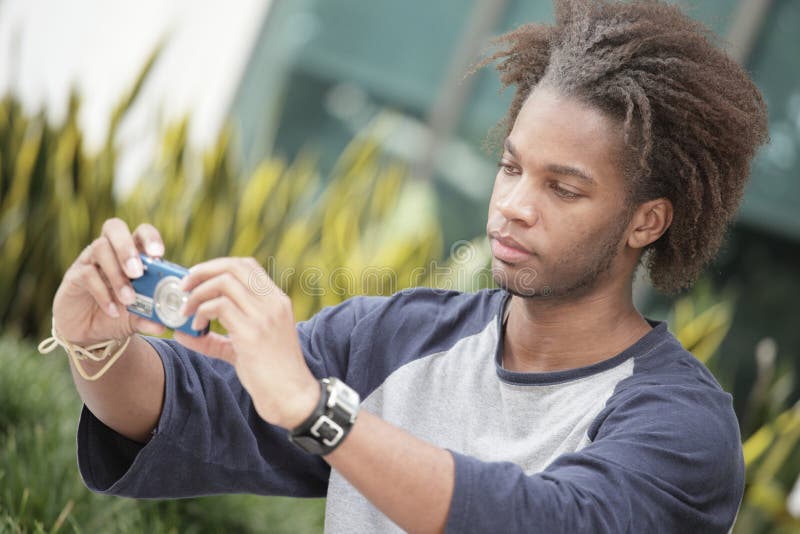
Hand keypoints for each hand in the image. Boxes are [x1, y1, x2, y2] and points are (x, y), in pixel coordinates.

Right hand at [52, 218, 167, 344]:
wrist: (88, 332)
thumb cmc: (119, 315)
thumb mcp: (137, 318)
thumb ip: (149, 318)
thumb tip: (162, 325)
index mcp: (132, 253)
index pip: (140, 232)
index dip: (150, 237)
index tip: (158, 254)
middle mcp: (110, 250)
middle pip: (114, 227)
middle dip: (127, 248)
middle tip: (138, 273)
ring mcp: (90, 260)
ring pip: (100, 248)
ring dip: (116, 274)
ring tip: (129, 299)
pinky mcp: (74, 276)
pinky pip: (87, 274)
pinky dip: (102, 293)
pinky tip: (113, 311)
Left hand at [174, 257, 318, 429]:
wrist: (292, 396)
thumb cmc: (270, 374)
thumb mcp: (244, 348)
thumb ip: (216, 338)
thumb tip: (182, 333)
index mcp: (277, 300)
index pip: (246, 265)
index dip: (216, 266)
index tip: (197, 280)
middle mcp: (273, 302)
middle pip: (233, 266)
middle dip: (201, 272)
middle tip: (183, 288)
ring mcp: (264, 316)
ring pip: (223, 283)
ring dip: (197, 294)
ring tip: (186, 312)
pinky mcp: (252, 332)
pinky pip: (219, 307)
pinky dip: (201, 312)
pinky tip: (196, 328)